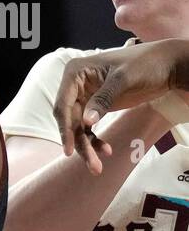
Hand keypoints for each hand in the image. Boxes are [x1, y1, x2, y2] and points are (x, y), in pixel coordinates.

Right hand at [54, 39, 188, 171]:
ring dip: (87, 147)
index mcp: (75, 72)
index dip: (65, 128)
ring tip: (97, 167)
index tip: (70, 150)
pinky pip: (89, 128)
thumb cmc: (145, 63)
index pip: (63, 104)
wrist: (167, 63)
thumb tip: (85, 122)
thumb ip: (103, 99)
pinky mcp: (96, 106)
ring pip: (78, 127)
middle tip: (91, 164)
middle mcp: (75, 85)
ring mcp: (85, 96)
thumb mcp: (124, 79)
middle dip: (79, 143)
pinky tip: (106, 150)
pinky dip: (96, 140)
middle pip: (70, 120)